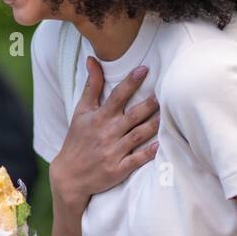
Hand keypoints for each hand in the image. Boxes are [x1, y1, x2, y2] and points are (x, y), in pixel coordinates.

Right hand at [48, 56, 158, 210]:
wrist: (69, 175)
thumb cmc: (77, 140)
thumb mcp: (81, 112)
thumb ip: (91, 86)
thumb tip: (92, 60)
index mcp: (99, 118)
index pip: (116, 96)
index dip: (130, 82)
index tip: (144, 69)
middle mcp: (107, 133)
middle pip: (132, 116)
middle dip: (148, 104)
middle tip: (164, 93)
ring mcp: (113, 152)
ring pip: (138, 136)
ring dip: (153, 125)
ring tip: (167, 114)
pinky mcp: (117, 169)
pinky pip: (136, 160)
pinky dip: (148, 153)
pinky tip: (160, 145)